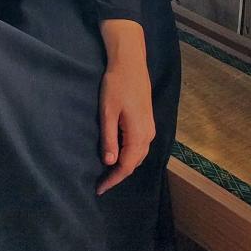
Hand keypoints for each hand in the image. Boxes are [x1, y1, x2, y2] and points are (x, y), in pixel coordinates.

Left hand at [96, 21, 155, 195]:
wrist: (130, 62)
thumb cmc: (116, 84)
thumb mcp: (107, 112)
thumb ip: (109, 138)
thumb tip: (109, 163)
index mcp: (139, 134)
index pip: (127, 165)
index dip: (113, 179)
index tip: (100, 189)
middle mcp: (149, 134)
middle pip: (135, 163)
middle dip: (119, 175)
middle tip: (101, 183)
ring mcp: (150, 127)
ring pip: (139, 155)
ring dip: (125, 165)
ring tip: (108, 173)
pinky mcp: (148, 121)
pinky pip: (140, 145)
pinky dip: (130, 154)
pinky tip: (119, 154)